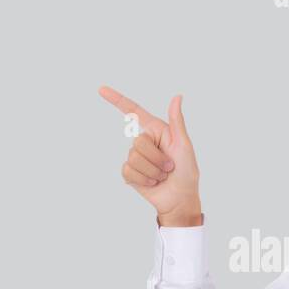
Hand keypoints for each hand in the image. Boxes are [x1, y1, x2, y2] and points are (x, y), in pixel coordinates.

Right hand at [99, 85, 202, 224]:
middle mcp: (144, 142)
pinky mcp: (130, 173)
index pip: (133, 112)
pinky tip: (152, 182)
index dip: (117, 100)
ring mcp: (135, 157)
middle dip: (156, 158)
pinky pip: (128, 171)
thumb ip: (177, 121)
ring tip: (162, 176)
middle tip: (169, 167)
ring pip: (133, 158)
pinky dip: (143, 179)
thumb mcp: (184, 145)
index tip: (101, 89)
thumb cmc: (187, 172)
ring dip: (152, 171)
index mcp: (156, 131)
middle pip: (138, 142)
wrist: (180, 198)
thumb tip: (177, 96)